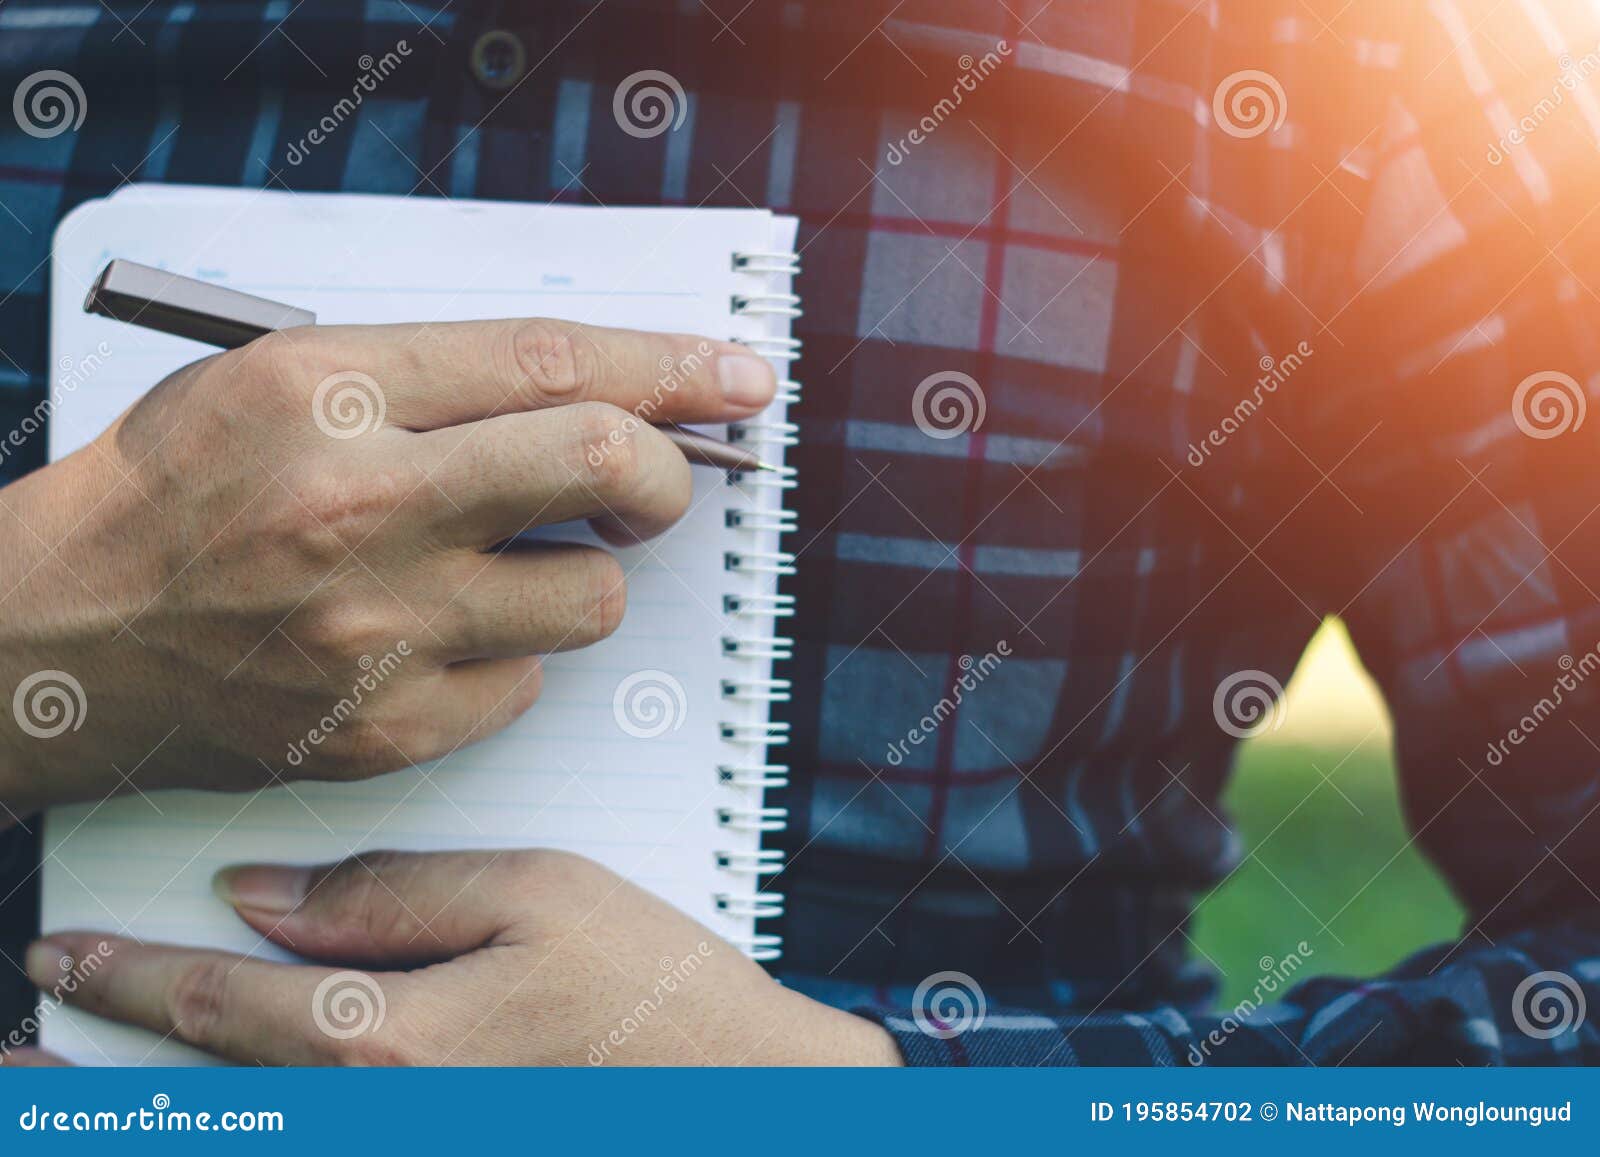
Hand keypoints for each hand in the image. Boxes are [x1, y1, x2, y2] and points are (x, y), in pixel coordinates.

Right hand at [0, 320, 774, 816]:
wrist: (58, 637)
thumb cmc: (168, 498)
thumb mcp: (278, 380)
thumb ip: (437, 378)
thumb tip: (595, 388)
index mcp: (331, 392)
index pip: (553, 360)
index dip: (671, 362)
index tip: (736, 373)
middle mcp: (362, 506)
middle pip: (604, 463)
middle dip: (665, 471)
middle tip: (655, 482)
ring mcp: (380, 629)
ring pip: (592, 595)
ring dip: (579, 575)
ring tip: (504, 569)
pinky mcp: (386, 727)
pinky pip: (525, 686)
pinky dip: (506, 658)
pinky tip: (435, 640)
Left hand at [19, 849, 901, 1065]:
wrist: (741, 1100)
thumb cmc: (652, 995)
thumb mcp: (537, 897)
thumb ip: (394, 890)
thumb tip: (266, 897)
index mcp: (390, 1039)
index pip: (222, 1002)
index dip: (127, 979)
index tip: (57, 956)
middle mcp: (372, 1116)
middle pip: (198, 1101)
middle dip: (86, 1084)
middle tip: (12, 1051)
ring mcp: (402, 1140)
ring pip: (244, 1133)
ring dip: (148, 1115)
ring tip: (58, 1090)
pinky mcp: (436, 1139)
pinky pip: (309, 1136)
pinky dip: (243, 1117)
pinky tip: (223, 1101)